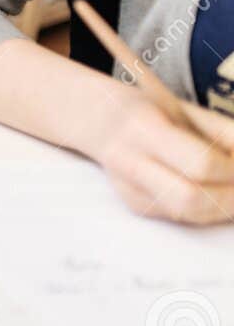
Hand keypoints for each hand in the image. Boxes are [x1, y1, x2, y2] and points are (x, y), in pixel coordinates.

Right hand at [86, 96, 233, 223]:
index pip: (200, 163)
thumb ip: (224, 133)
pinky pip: (181, 216)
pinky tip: (219, 197)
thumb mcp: (188, 110)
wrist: (104, 122)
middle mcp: (129, 161)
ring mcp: (128, 187)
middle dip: (231, 198)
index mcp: (143, 128)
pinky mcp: (134, 204)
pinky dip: (208, 211)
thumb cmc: (154, 111)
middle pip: (191, 198)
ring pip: (187, 214)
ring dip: (223, 209)